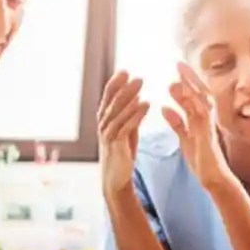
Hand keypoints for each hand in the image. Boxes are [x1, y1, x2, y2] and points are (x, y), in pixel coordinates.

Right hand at [98, 71, 148, 196]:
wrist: (116, 179)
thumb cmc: (122, 154)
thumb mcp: (126, 131)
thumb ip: (129, 115)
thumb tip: (138, 98)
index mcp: (104, 120)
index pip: (107, 97)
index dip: (115, 83)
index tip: (124, 71)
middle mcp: (103, 125)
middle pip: (113, 101)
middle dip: (124, 86)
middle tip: (135, 74)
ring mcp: (108, 134)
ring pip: (118, 111)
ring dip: (130, 95)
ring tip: (140, 83)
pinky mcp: (116, 145)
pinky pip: (126, 126)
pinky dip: (136, 113)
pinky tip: (146, 104)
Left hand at [161, 63, 233, 191]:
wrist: (214, 179)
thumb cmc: (202, 160)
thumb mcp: (185, 138)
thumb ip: (176, 123)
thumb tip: (164, 107)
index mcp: (200, 119)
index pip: (194, 95)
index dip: (186, 81)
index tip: (177, 69)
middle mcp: (206, 120)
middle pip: (199, 94)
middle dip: (190, 79)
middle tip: (178, 64)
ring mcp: (208, 127)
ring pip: (201, 103)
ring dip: (190, 90)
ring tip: (177, 79)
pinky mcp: (207, 137)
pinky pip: (201, 119)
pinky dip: (192, 109)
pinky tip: (181, 101)